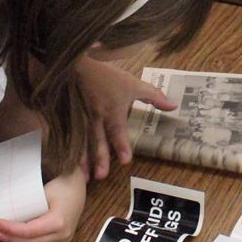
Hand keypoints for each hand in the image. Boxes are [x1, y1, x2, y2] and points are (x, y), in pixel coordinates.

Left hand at [0, 163, 88, 241]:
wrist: (79, 184)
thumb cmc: (63, 183)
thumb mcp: (43, 192)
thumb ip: (27, 206)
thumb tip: (5, 213)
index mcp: (58, 222)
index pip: (29, 232)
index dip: (11, 230)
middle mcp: (63, 234)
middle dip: (11, 238)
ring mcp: (65, 238)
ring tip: (2, 235)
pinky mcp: (63, 237)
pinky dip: (28, 241)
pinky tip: (16, 236)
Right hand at [76, 58, 175, 178]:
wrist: (76, 63)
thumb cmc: (107, 75)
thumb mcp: (133, 83)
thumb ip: (153, 96)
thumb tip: (173, 106)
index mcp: (112, 110)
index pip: (118, 131)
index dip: (122, 145)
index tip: (126, 161)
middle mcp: (95, 118)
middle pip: (98, 141)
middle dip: (100, 158)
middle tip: (102, 176)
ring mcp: (79, 120)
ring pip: (81, 143)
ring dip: (83, 161)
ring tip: (86, 178)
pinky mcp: (67, 119)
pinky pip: (67, 138)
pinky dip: (69, 152)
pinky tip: (69, 165)